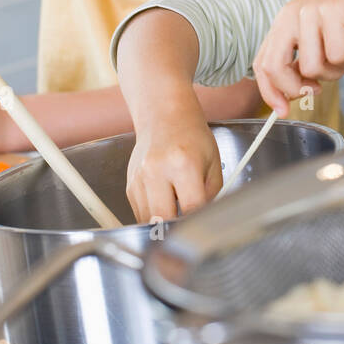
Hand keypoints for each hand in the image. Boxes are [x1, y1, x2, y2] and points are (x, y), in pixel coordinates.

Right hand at [126, 94, 222, 222]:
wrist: (164, 117)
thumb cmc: (192, 137)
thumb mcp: (213, 162)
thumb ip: (212, 195)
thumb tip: (204, 220)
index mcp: (182, 164)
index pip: (191, 209)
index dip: (200, 220)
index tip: (204, 222)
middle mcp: (156, 171)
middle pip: (164, 220)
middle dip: (179, 227)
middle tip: (189, 223)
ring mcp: (139, 179)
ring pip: (149, 221)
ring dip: (164, 223)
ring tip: (177, 208)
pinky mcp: (130, 186)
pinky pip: (140, 214)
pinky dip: (153, 215)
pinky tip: (164, 201)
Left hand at [252, 0, 343, 114]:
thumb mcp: (322, 38)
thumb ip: (306, 61)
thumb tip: (295, 93)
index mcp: (284, 22)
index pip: (263, 63)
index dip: (270, 92)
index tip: (282, 111)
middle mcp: (292, 15)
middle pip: (276, 67)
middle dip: (294, 88)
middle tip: (314, 90)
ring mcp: (311, 12)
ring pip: (311, 67)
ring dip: (334, 71)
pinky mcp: (333, 12)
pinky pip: (337, 56)